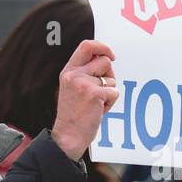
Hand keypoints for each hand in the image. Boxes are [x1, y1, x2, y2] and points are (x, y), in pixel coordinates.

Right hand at [53, 40, 119, 160]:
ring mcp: (83, 83)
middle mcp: (74, 74)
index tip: (111, 55)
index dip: (103, 46)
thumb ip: (85, 73)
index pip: (86, 46)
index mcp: (68, 71)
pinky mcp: (94, 94)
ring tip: (96, 104)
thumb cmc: (74, 114)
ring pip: (111, 79)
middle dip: (109, 74)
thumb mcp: (73, 88)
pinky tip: (98, 111)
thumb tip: (107, 60)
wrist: (68, 136)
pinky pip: (114, 91)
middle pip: (105, 61)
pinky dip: (110, 103)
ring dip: (109, 92)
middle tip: (102, 89)